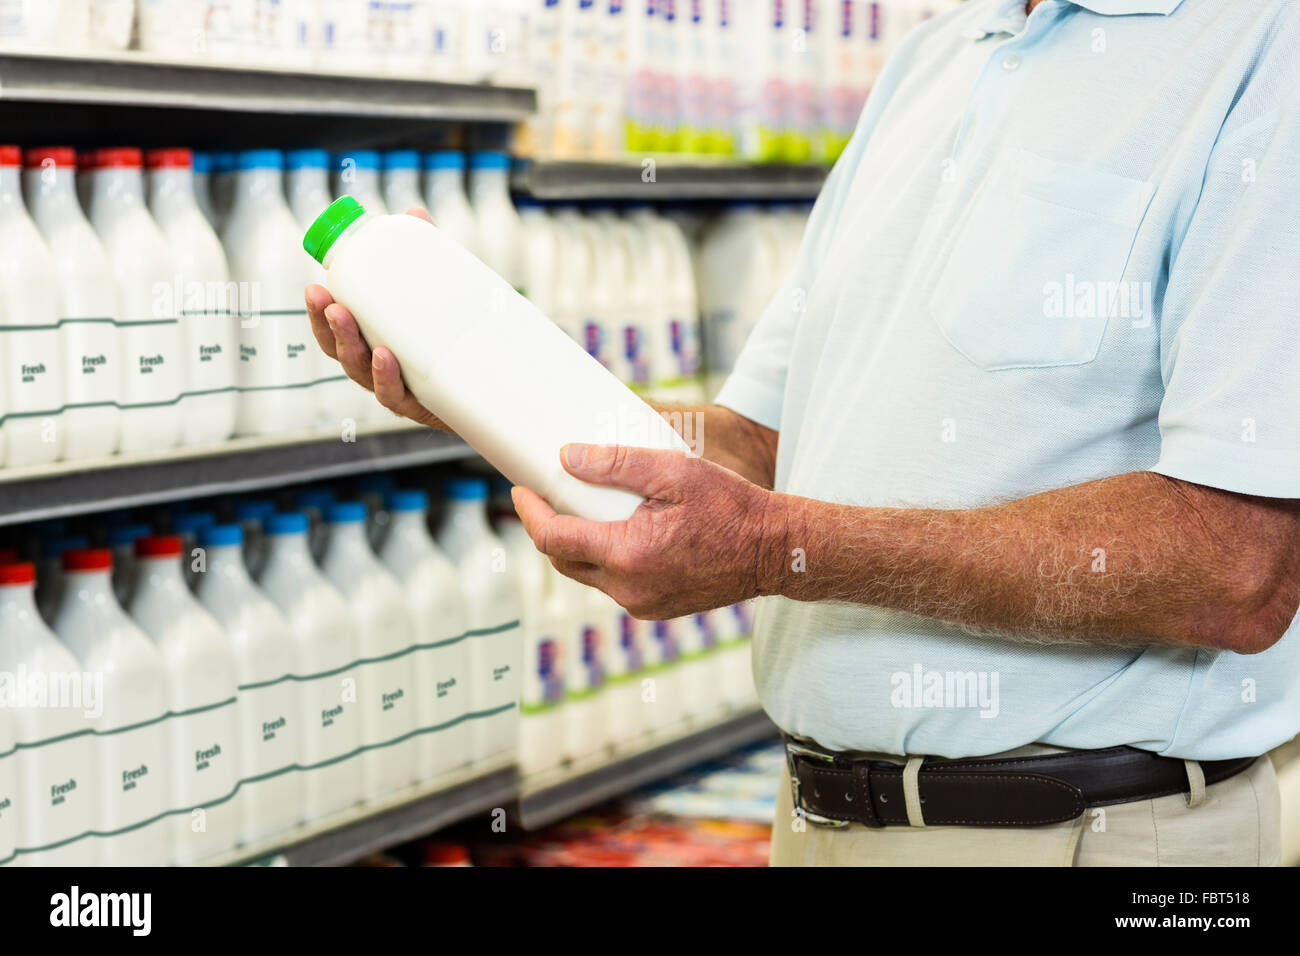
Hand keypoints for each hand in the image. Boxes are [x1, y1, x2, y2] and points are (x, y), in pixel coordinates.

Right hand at [304, 206, 449, 430]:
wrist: (501, 389)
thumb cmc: (458, 340)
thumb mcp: (442, 295)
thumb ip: (426, 257)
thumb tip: (414, 211)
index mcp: (374, 344)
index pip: (336, 331)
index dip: (319, 314)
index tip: (315, 288)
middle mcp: (380, 371)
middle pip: (342, 353)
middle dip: (329, 326)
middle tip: (329, 301)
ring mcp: (400, 391)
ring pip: (362, 375)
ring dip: (351, 347)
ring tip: (347, 319)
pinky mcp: (423, 408)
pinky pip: (398, 397)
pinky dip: (386, 378)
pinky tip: (385, 357)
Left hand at [511, 443, 787, 618]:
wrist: (774, 550)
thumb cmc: (731, 506)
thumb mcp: (675, 471)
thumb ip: (617, 464)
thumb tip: (568, 457)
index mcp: (628, 554)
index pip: (554, 538)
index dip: (530, 513)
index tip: (521, 489)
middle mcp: (629, 588)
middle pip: (564, 561)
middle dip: (549, 528)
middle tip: (546, 495)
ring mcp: (643, 603)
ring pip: (588, 574)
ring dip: (579, 545)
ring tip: (582, 509)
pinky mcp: (656, 608)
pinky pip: (614, 584)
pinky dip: (606, 558)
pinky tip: (617, 532)